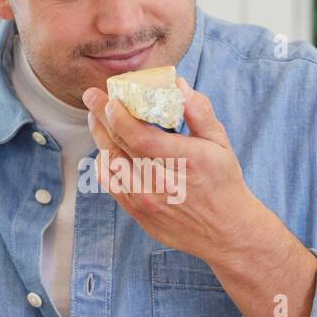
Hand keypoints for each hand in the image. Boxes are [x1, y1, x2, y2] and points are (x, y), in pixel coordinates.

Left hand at [82, 79, 266, 265]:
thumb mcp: (220, 143)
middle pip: (119, 145)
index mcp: (185, 161)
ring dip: (99, 136)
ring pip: (110, 163)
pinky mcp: (138, 212)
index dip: (119, 116)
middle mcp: (161, 183)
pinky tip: (106, 148)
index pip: (140, 136)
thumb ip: (199, 112)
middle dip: (101, 116)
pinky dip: (104, 162)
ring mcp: (146, 200)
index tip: (110, 98)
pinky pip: (111, 183)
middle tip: (91, 96)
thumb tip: (177, 84)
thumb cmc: (223, 183)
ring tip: (96, 118)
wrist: (225, 231)